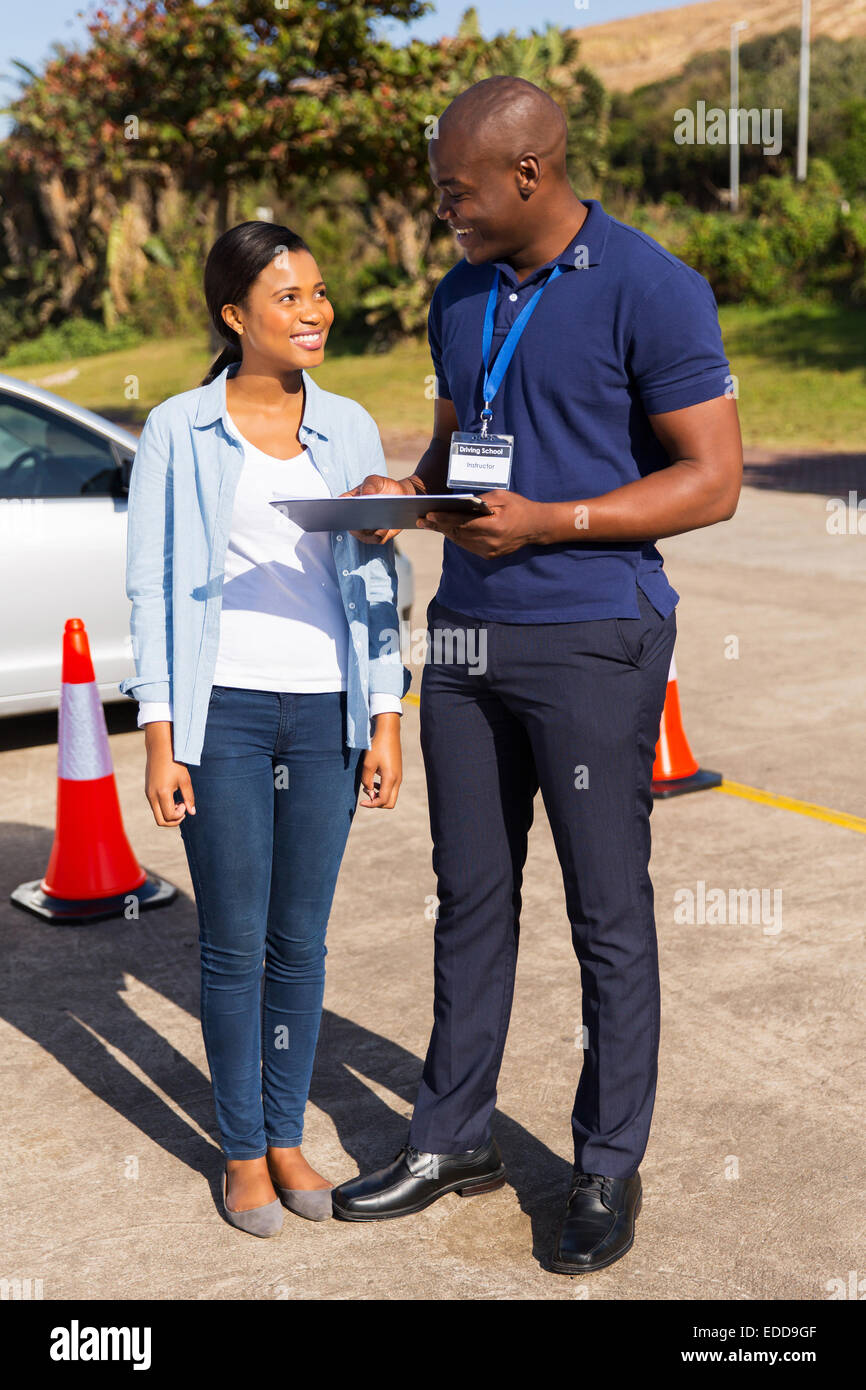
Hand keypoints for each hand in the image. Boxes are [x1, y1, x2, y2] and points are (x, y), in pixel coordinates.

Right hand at [144, 722, 195, 825]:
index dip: (180, 815)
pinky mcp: (148, 791)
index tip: (184, 803)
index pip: (169, 816)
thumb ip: (189, 797)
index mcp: (162, 793)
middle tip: (182, 808)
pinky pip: (155, 806)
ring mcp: (148, 794)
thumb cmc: (175, 763)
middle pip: (160, 821)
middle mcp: (152, 796)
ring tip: (178, 801)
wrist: (160, 749)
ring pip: (157, 814)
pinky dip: (164, 807)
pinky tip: (173, 796)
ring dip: (169, 813)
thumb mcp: (185, 780)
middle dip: (173, 820)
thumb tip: (192, 813)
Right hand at [342, 474, 415, 542]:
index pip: (338, 508)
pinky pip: (377, 539)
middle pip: (350, 525)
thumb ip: (370, 485)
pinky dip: (380, 534)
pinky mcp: (379, 536)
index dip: (337, 511)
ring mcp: (366, 529)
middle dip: (354, 522)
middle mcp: (355, 519)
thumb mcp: (376, 481)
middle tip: (359, 517)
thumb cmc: (383, 487)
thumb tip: (366, 494)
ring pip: (363, 535)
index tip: (341, 510)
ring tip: (373, 521)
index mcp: (349, 503)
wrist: (401, 496)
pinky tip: (384, 527)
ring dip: (368, 530)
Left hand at [359, 712, 401, 808]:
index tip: (361, 802)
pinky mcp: (397, 773)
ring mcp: (399, 776)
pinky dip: (383, 789)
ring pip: (391, 796)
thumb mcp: (367, 764)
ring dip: (380, 796)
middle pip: (390, 803)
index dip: (371, 804)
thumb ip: (366, 781)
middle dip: (377, 803)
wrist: (388, 733)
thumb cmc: (377, 747)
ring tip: (369, 786)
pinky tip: (375, 781)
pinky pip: (392, 788)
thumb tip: (369, 792)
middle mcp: (397, 780)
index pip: (382, 800)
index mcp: (390, 778)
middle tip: (367, 795)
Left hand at [418, 489, 545, 557]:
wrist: (536, 527)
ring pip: (460, 541)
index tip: (429, 515)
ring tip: (429, 524)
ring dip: (444, 532)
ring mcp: (489, 551)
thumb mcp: (501, 497)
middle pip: (458, 534)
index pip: (462, 523)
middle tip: (422, 520)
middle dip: (439, 526)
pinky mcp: (489, 555)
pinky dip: (456, 537)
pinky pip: (467, 546)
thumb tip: (458, 503)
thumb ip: (480, 500)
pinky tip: (446, 530)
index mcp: (493, 526)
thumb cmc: (518, 506)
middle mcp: (490, 542)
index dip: (444, 519)